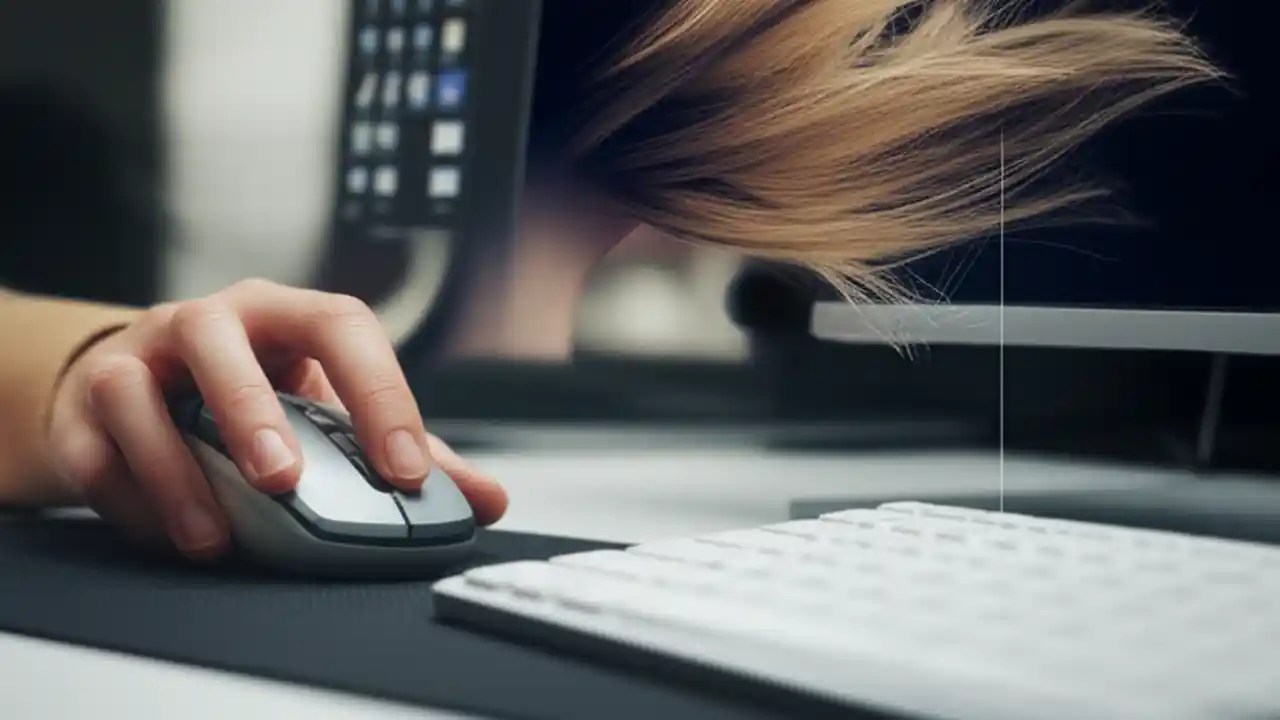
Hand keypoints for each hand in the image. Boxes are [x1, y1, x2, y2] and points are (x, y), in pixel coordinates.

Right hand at [45, 279, 506, 560]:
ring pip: (140, 390)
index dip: (381, 392)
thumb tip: (485, 498)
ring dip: (178, 469)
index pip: (341, 326)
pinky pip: (100, 448)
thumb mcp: (327, 412)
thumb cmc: (253, 395)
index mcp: (286, 316)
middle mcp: (210, 323)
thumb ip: (405, 454)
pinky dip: (135, 500)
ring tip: (218, 537)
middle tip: (284, 481)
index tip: (408, 470)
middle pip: (222, 340)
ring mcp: (140, 356)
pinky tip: (175, 535)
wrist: (146, 388)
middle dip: (252, 411)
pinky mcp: (88, 403)